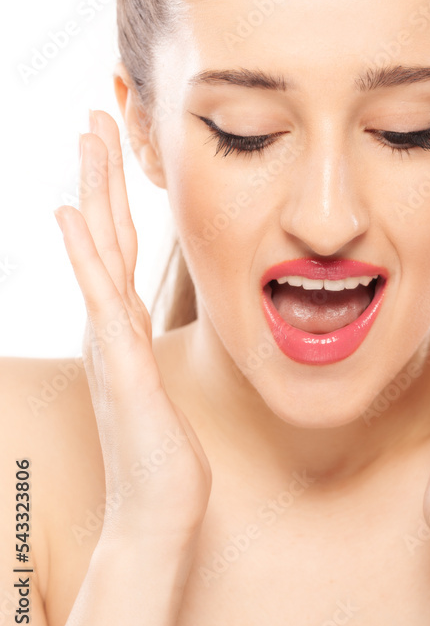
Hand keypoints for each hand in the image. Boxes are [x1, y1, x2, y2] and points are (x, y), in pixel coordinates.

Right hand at [54, 109, 211, 547]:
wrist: (159, 511)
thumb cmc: (165, 451)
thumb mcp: (164, 379)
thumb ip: (156, 343)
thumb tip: (161, 318)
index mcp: (125, 324)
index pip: (120, 242)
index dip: (116, 191)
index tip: (116, 141)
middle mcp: (111, 323)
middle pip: (104, 231)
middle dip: (100, 171)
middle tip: (94, 114)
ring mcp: (110, 340)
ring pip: (98, 248)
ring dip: (92, 189)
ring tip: (84, 137)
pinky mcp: (120, 363)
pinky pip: (99, 296)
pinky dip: (82, 252)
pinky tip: (68, 212)